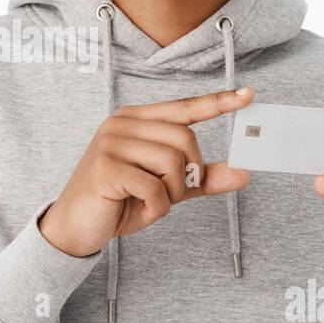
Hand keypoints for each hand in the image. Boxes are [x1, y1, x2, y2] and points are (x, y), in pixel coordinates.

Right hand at [39, 86, 255, 257]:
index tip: (248, 95)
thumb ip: (202, 178)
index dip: (217, 103)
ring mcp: (111, 143)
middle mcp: (122, 124)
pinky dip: (156, 208)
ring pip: (173, 163)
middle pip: (185, 139)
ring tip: (150, 203)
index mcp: (136, 120)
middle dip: (188, 175)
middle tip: (169, 194)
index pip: (184, 107)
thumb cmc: (119, 201)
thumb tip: (243, 173)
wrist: (75, 227)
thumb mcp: (166, 188)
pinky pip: (154, 188)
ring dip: (171, 194)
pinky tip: (139, 210)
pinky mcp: (105, 167)